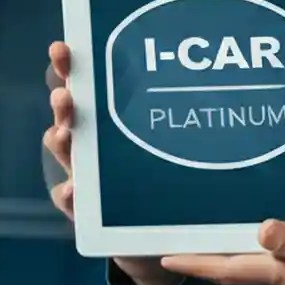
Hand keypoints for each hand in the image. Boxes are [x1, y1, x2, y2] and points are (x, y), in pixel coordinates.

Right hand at [43, 42, 178, 284]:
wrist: (166, 236)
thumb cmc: (173, 180)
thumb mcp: (182, 142)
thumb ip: (190, 113)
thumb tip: (224, 66)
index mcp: (109, 119)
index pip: (85, 85)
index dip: (69, 66)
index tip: (63, 48)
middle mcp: (93, 143)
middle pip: (69, 115)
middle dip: (63, 101)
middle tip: (64, 94)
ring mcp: (88, 176)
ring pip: (65, 152)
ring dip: (60, 140)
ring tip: (64, 134)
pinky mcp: (89, 211)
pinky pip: (72, 201)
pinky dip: (69, 194)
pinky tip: (74, 189)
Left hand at [161, 220, 284, 284]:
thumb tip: (262, 229)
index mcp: (283, 275)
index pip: (227, 268)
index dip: (194, 263)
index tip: (163, 257)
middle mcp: (282, 279)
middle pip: (229, 269)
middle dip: (198, 259)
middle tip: (170, 244)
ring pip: (246, 265)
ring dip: (220, 255)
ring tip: (198, 238)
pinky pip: (267, 262)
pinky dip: (248, 250)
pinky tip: (249, 237)